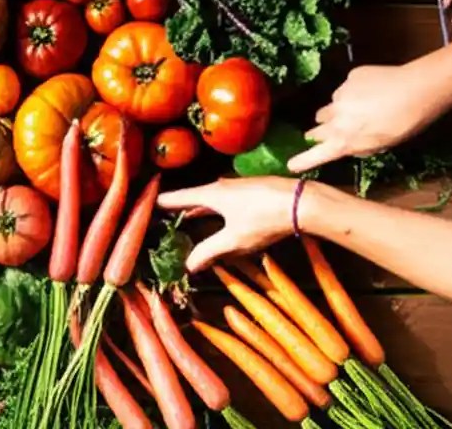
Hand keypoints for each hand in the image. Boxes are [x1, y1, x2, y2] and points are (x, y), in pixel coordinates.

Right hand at [157, 177, 299, 271]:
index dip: (164, 201)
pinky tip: (226, 214)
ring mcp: (240, 185)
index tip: (150, 203)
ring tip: (194, 214)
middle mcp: (223, 185)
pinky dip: (220, 206)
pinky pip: (229, 197)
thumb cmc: (263, 219)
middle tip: (169, 212)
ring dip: (203, 206)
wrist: (301, 202)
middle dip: (184, 205)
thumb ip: (209, 251)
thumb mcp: (234, 240)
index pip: (180, 197)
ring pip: (215, 196)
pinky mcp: (255, 189)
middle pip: (197, 195)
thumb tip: (188, 265)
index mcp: (212, 194)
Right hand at [287, 64, 446, 172]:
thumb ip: (360, 147)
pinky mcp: (349, 78)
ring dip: (339, 110)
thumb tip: (351, 144)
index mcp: (344, 141)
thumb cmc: (406, 123)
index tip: (290, 164)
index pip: (315, 154)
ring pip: (331, 106)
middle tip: (336, 130)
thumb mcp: (382, 144)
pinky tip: (373, 91)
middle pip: (316, 128)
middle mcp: (336, 119)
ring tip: (363, 108)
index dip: (302, 160)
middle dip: (322, 131)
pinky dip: (354, 92)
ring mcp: (340, 95)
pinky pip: (346, 88)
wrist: (418, 89)